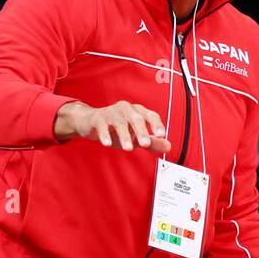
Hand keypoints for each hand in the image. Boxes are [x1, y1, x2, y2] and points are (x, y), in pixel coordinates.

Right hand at [54, 100, 170, 153]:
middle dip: (141, 131)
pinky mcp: (98, 118)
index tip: (161, 135)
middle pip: (136, 118)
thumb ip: (152, 142)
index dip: (156, 124)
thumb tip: (168, 146)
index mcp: (137, 111)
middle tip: (145, 144)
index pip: (150, 115)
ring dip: (124, 135)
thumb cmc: (116, 130)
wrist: (90, 123)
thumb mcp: (135, 138)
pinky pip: (102, 125)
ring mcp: (111, 112)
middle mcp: (126, 109)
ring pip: (120, 122)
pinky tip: (107, 143)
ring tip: (128, 148)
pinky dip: (105, 134)